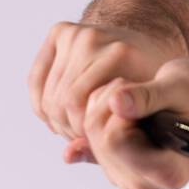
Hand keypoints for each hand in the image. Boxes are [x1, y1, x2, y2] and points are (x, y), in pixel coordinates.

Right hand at [27, 21, 182, 150]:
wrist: (150, 44)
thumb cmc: (152, 85)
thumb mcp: (142, 114)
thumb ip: (112, 135)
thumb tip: (68, 156)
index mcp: (119, 55)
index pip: (78, 106)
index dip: (81, 132)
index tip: (93, 143)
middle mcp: (93, 39)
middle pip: (60, 100)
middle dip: (68, 127)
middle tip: (81, 139)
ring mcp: (74, 33)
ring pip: (47, 93)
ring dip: (55, 119)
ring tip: (73, 130)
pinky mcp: (60, 32)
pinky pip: (36, 79)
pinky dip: (41, 103)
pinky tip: (57, 116)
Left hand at [66, 56, 188, 188]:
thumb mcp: (183, 85)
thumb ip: (151, 95)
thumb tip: (117, 102)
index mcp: (170, 172)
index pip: (117, 141)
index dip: (124, 113)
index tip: (143, 100)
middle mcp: (146, 185)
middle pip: (99, 137)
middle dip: (112, 106)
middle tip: (140, 96)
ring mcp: (126, 180)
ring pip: (88, 135)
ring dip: (105, 108)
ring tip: (137, 103)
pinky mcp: (111, 171)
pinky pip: (84, 139)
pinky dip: (99, 117)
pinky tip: (125, 114)